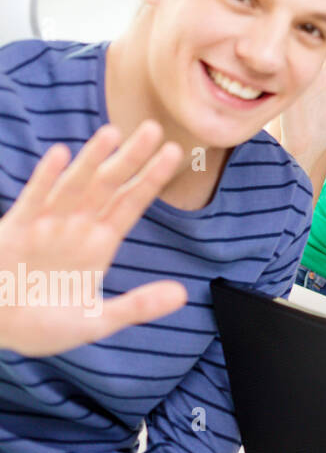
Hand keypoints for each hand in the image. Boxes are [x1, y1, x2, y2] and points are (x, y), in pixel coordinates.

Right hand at [0, 122, 186, 356]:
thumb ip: (138, 306)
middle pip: (109, 185)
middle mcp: (77, 227)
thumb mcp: (98, 320)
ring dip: (92, 159)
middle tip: (155, 128)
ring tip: (112, 133)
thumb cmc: (46, 324)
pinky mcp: (15, 231)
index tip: (175, 152)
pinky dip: (46, 177)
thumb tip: (182, 296)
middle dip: (131, 158)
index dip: (152, 178)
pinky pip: (33, 199)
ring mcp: (46, 225)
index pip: (132, 203)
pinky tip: (60, 154)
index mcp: (100, 243)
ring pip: (75, 185)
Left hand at [279, 19, 325, 167]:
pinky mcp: (283, 83)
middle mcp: (308, 74)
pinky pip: (289, 64)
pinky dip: (296, 53)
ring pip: (302, 53)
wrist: (299, 146)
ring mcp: (294, 77)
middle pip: (317, 46)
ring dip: (310, 40)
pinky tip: (295, 45)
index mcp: (325, 77)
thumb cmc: (323, 130)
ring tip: (317, 24)